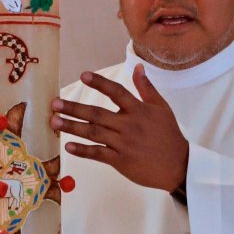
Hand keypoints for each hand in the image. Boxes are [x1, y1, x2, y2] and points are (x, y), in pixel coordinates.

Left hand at [50, 64, 188, 191]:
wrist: (179, 166)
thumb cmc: (169, 135)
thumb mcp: (161, 108)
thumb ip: (146, 88)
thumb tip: (138, 66)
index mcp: (139, 110)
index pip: (116, 92)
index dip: (99, 83)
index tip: (82, 76)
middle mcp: (129, 125)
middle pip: (97, 114)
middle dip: (74, 108)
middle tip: (54, 103)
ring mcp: (123, 144)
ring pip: (94, 133)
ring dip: (72, 127)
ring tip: (54, 121)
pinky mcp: (121, 161)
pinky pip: (98, 154)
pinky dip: (83, 150)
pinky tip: (68, 146)